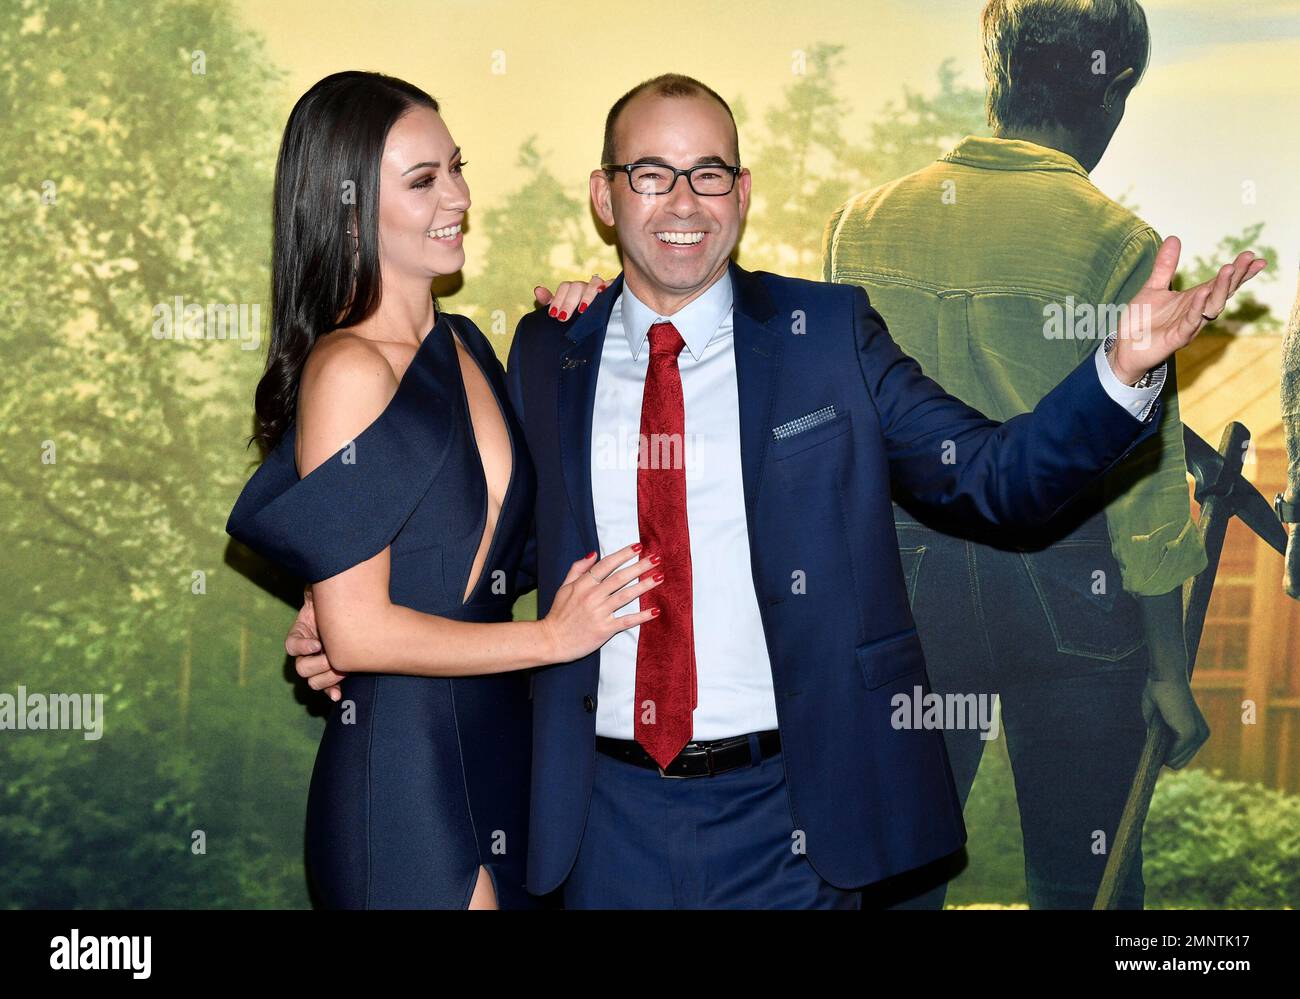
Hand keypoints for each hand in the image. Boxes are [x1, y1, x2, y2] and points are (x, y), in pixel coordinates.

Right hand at [286, 586, 345, 700]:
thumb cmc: (335, 602)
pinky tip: (337, 694)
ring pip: (312, 681)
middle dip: (319, 665)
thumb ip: (315, 594)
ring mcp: (318, 663)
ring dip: (327, 677)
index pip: (292, 646)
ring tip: (342, 670)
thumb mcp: (322, 596)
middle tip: (334, 658)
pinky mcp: (332, 671)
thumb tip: (312, 587)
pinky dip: (330, 691)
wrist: (353, 611)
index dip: (303, 647)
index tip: (317, 644)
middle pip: (302, 668)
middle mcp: (307, 651)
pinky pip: (325, 687)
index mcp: (301, 634)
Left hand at [534, 274, 606, 321]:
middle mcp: (585, 286)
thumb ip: (550, 302)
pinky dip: (607, 286)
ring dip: (587, 296)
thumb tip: (537, 290)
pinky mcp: (612, 290)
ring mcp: (599, 288)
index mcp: (572, 290)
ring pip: (593, 284)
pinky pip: (611, 283)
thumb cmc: (576, 319)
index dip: (558, 300)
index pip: (564, 287)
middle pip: (577, 286)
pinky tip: (603, 292)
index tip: (554, 315)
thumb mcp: (562, 312)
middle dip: (569, 302)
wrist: (596, 327)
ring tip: (582, 310)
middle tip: (564, 318)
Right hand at [538, 544, 662, 661]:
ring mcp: (599, 612)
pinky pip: (626, 621)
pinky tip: (655, 611)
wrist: (552, 640)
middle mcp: (592, 596)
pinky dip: (641, 616)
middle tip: (656, 558)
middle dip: (639, 566)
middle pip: (620, 578)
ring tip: (659, 577)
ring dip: (644, 585)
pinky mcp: (604, 629)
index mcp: (583, 584)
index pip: (606, 565)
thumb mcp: (564, 587)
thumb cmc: (558, 614)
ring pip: (626, 595)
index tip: (638, 547)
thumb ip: (578, 569)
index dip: (623, 554)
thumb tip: (593, 553)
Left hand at [1109, 236, 1266, 384]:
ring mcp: (1189, 326)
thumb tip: (1174, 238)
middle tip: (1248, 258)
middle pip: (1222, 293)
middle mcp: (1196, 312)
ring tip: (1229, 269)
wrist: (1124, 348)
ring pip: (1212, 306)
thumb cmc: (1141, 321)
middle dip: (1236, 276)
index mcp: (1193, 299)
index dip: (1238, 271)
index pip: (1220, 283)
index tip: (1253, 256)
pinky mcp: (1177, 338)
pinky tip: (1202, 293)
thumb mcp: (1153, 288)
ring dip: (1221, 288)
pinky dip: (1197, 307)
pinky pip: (1191, 322)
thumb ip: (1165, 266)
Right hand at [1141, 675, 1209, 768]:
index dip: (1166, 755)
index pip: (1183, 757)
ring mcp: (1198, 736)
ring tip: (1153, 737)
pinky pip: (1174, 755)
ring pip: (1177, 762)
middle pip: (1180, 763)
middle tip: (1151, 743)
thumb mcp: (1158, 719)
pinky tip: (1155, 740)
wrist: (1165, 677)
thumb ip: (1158, 735)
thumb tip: (1153, 754)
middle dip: (1163, 757)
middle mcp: (1202, 735)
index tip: (1153, 747)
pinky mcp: (1190, 734)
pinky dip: (1162, 752)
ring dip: (1162, 754)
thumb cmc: (1158, 692)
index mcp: (1198, 732)